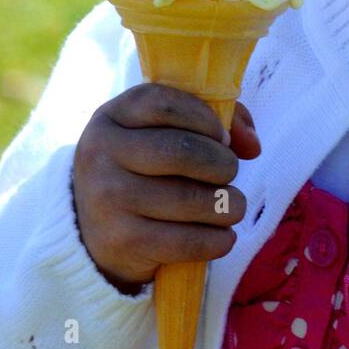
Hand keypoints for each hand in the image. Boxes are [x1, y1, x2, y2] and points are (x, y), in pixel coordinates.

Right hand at [71, 83, 260, 294]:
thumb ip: (216, 120)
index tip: (223, 137)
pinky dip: (219, 240)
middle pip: (181, 151)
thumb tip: (252, 145)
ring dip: (228, 204)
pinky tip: (222, 236)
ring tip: (231, 206)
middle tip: (229, 173)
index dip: (205, 119)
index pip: (165, 105)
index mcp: (111, 117)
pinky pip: (189, 241)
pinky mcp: (123, 243)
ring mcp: (107, 200)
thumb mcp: (164, 132)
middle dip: (222, 163)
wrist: (97, 232)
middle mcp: (101, 155)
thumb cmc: (146, 169)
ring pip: (190, 198)